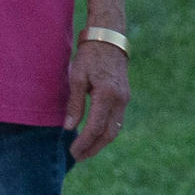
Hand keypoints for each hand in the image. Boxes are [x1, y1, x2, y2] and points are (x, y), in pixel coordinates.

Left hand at [67, 33, 132, 159]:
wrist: (109, 37)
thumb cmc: (90, 55)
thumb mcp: (77, 77)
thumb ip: (74, 104)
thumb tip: (69, 128)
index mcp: (107, 95)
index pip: (95, 127)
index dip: (84, 143)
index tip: (72, 152)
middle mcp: (120, 99)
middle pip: (109, 134)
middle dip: (94, 148)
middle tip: (79, 157)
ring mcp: (125, 98)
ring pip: (115, 128)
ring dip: (100, 141)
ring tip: (86, 149)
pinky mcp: (124, 95)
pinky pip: (116, 119)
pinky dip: (105, 130)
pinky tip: (94, 133)